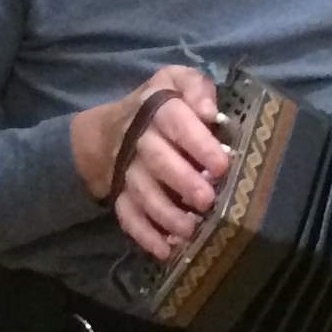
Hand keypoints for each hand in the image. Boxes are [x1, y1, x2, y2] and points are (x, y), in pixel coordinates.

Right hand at [70, 66, 228, 259]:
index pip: (175, 121)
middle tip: (206, 200)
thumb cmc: (161, 105)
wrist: (110, 129)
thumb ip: (196, 87)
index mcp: (157, 108)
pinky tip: (166, 250)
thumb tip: (209, 111)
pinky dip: (145, 235)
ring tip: (190, 230)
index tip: (221, 164)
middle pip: (158, 160)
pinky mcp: (120, 195)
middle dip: (182, 181)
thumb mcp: (176, 81)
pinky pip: (128, 216)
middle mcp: (139, 140)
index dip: (197, 142)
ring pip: (142, 193)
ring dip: (166, 214)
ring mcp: (126, 170)